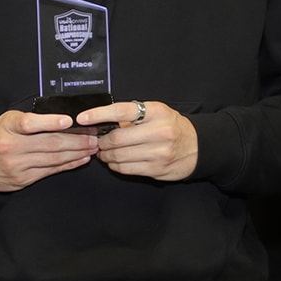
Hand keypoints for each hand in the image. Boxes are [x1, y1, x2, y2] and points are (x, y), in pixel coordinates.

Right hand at [0, 110, 98, 191]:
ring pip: (52, 159)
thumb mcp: (8, 121)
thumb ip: (31, 120)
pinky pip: (49, 171)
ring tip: (92, 148)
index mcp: (8, 126)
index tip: (68, 121)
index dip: (50, 122)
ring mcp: (16, 165)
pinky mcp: (21, 179)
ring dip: (76, 153)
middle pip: (49, 143)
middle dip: (76, 141)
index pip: (30, 123)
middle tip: (94, 138)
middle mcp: (11, 146)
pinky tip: (79, 160)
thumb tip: (65, 121)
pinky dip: (67, 165)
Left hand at [78, 100, 198, 180]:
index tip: (82, 118)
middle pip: (117, 138)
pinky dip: (115, 165)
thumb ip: (133, 115)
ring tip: (104, 152)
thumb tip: (102, 121)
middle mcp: (159, 132)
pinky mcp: (157, 169)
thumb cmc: (171, 126)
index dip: (98, 114)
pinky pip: (126, 169)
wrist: (198, 147)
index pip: (122, 111)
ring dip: (106, 155)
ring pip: (119, 156)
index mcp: (157, 112)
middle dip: (102, 141)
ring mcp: (159, 152)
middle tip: (98, 141)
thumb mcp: (156, 113)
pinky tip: (114, 161)